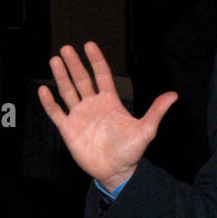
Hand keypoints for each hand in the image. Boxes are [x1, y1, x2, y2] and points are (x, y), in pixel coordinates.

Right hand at [38, 41, 176, 188]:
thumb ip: (156, 111)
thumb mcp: (146, 129)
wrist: (116, 172)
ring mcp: (80, 116)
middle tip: (66, 48)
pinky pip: (56, 113)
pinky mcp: (69, 129)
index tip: (89, 45)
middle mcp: (93, 105)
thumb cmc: (131, 152)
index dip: (96, 60)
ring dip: (61, 76)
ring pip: (68, 91)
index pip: (101, 76)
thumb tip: (173, 95)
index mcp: (110, 102)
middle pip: (82, 79)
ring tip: (55, 60)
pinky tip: (43, 90)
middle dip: (74, 64)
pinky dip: (49, 102)